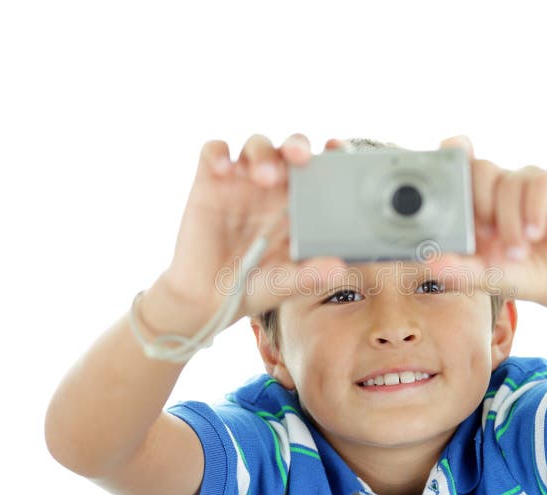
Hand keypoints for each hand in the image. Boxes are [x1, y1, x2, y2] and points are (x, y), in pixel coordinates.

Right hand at [158, 134, 347, 325]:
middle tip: (300, 158)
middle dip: (298, 145)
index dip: (334, 153)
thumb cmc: (253, 286)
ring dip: (263, 153)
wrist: (206, 298)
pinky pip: (214, 152)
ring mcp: (243, 180)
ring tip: (264, 177)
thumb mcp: (284, 284)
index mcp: (302, 204)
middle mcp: (276, 186)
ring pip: (257, 145)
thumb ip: (310, 276)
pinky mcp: (210, 181)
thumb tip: (339, 271)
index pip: (323, 168)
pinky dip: (219, 154)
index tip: (339, 150)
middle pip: (291, 148)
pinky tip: (222, 170)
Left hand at [429, 135, 546, 309]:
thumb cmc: (516, 272)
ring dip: (510, 220)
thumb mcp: (485, 276)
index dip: (452, 153)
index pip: (457, 161)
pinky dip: (534, 210)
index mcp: (473, 199)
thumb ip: (458, 269)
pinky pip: (541, 184)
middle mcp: (498, 184)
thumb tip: (431, 263)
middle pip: (479, 169)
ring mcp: (526, 182)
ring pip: (510, 182)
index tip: (449, 155)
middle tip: (488, 235)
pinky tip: (534, 234)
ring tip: (517, 252)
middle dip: (480, 204)